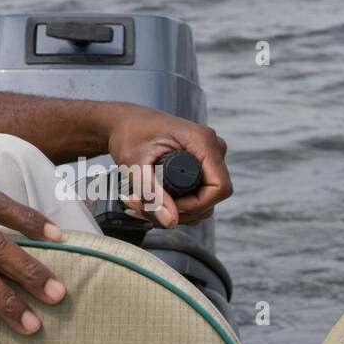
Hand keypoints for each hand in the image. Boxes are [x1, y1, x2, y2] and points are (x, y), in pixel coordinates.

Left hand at [102, 103, 231, 228]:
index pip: (219, 188)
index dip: (196, 206)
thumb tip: (171, 222)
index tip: (166, 208)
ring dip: (173, 210)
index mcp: (203, 141)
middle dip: (177, 211)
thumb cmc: (129, 134)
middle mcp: (212, 147)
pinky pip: (197, 193)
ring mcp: (209, 156)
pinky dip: (175, 204)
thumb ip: (151, 193)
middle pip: (211, 197)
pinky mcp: (201, 164)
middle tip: (141, 207)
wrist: (125, 121)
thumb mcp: (135, 164)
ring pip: (203, 199)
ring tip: (138, 202)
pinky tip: (149, 201)